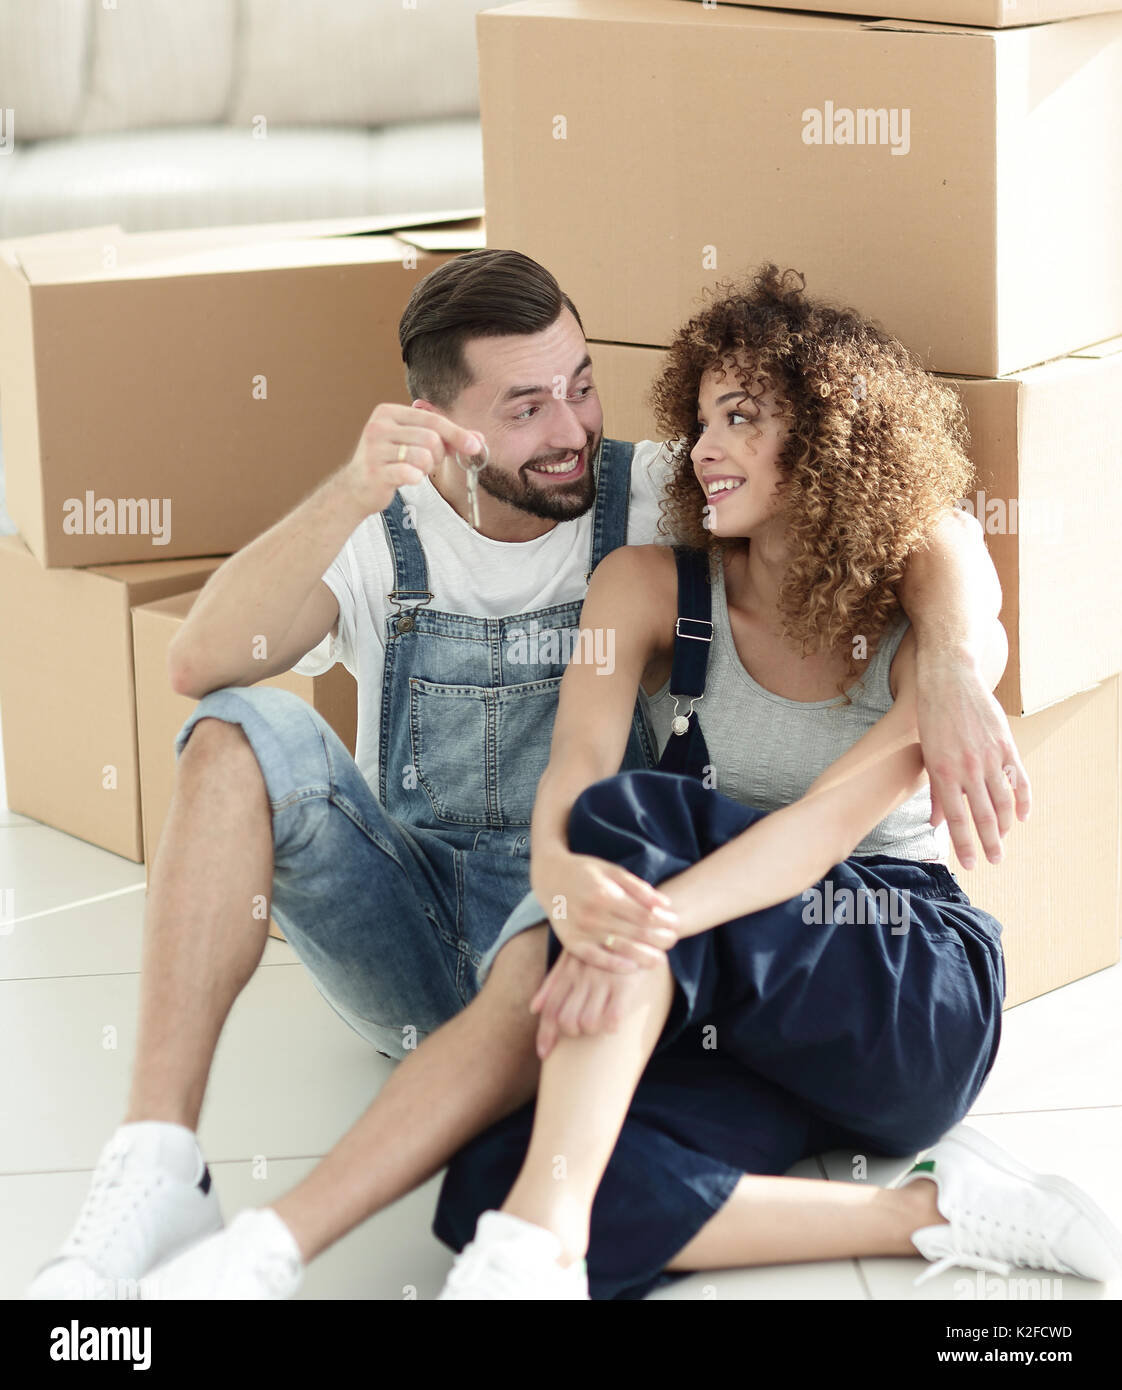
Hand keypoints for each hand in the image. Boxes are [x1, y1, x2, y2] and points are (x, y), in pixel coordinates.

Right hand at [340, 402, 482, 516]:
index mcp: (388, 412)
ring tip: (413, 470)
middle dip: (437, 455)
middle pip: (431, 438)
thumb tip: (479, 440)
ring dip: (426, 468)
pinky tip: (406, 478)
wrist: (357, 488)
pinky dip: (415, 478)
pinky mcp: (375, 471)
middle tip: (426, 463)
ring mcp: (374, 449)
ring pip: (423, 456)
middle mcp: (379, 426)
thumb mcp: (415, 443)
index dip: (457, 433)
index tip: (475, 446)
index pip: (432, 419)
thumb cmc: (391, 462)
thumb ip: (446, 438)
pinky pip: (410, 473)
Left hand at [529, 949, 650, 1058]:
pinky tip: (615, 1023)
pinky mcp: (625, 982)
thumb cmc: (603, 947)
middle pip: (566, 1021)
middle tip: (582, 1028)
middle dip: (572, 1033)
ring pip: (588, 1023)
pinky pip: (613, 1017)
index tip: (544, 1054)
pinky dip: (612, 1026)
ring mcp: (603, 979)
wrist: (637, 926)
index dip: (545, 1035)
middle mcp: (582, 975)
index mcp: (568, 969)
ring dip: (592, 1031)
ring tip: (600, 1022)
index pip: (550, 1008)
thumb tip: (533, 1008)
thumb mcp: (574, 957)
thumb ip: (553, 982)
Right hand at [530, 850, 678, 971]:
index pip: (642, 914)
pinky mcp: (571, 942)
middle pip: (634, 932)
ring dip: (643, 955)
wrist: (549, 876)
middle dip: (658, 939)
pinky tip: (632, 967)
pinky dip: (614, 965)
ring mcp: (581, 930)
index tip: (676, 923)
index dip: (663, 921)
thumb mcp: (612, 871)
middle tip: (673, 941)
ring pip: (619, 948)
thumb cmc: (586, 872)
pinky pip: (596, 958)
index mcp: (605, 894)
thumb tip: (665, 904)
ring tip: (660, 959)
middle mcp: (592, 915)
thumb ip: (638, 888)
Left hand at [915, 658, 1030, 867]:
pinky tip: (1021, 816)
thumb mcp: (926, 754)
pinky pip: (1018, 779)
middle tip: (994, 861)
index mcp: (944, 772)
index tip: (969, 864)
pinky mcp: (1006, 745)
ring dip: (1005, 826)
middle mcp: (968, 768)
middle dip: (989, 843)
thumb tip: (936, 822)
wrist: (949, 680)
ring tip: (1003, 841)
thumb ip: (933, 790)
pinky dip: (1022, 800)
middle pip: (984, 816)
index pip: (956, 819)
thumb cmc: (931, 718)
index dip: (963, 844)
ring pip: (1003, 801)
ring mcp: (990, 756)